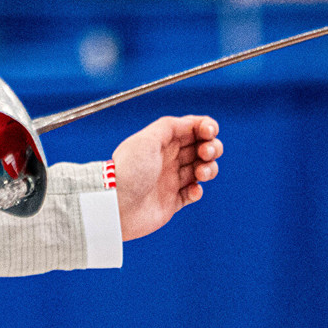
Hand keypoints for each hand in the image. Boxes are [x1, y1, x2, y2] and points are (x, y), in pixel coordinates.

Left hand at [113, 115, 222, 240]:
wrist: (115, 204)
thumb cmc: (127, 171)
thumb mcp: (147, 139)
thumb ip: (170, 126)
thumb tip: (191, 122)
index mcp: (163, 142)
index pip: (192, 128)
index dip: (206, 127)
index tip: (209, 132)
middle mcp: (168, 159)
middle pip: (202, 148)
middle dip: (212, 147)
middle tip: (205, 153)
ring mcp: (171, 180)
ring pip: (202, 169)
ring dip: (209, 169)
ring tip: (200, 174)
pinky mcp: (172, 201)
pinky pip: (193, 194)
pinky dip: (198, 191)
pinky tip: (191, 190)